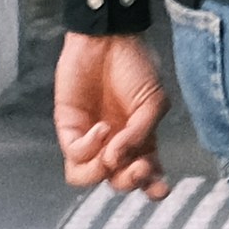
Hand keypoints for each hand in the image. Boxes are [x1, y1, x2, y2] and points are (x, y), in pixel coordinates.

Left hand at [54, 29, 171, 192]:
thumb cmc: (136, 66)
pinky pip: (75, 154)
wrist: (109, 39)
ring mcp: (90, 138)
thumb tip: (118, 159)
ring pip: (88, 176)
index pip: (145, 174)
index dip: (152, 187)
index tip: (159, 189)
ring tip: (113, 153)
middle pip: (117, 182)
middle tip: (138, 166)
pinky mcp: (69, 128)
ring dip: (103, 171)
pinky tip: (103, 127)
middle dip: (129, 181)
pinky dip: (90, 146)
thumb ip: (141, 135)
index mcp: (140, 140)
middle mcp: (114, 144)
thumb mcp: (154, 102)